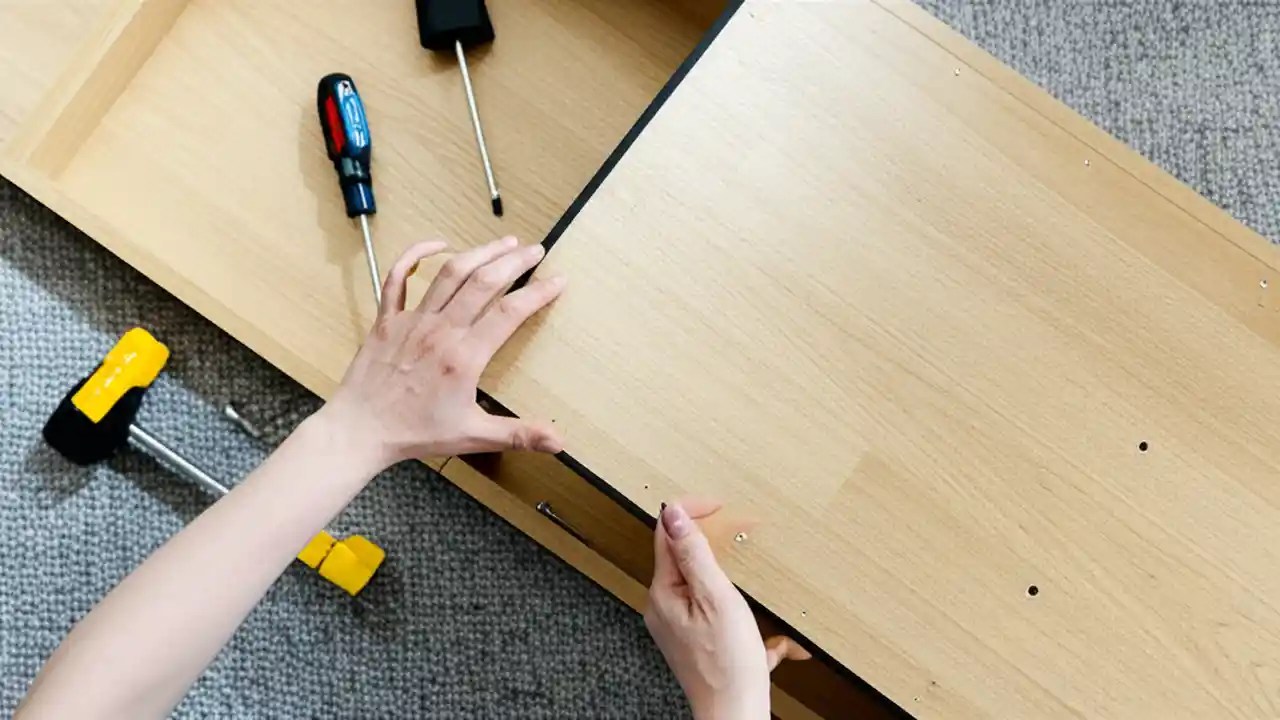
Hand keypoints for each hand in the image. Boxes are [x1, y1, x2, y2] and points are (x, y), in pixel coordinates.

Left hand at [324, 236, 565, 468]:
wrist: (360, 429)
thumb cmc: (415, 433)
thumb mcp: (473, 436)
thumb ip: (518, 434)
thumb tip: (559, 443)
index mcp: (464, 357)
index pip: (510, 313)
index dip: (538, 293)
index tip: (558, 281)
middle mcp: (441, 331)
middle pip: (484, 282)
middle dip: (514, 261)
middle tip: (536, 250)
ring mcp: (413, 321)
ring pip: (450, 273)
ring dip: (480, 252)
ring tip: (504, 242)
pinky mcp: (388, 319)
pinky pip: (399, 278)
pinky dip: (415, 255)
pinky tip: (438, 244)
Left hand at [645, 502, 809, 719]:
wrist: (734, 715)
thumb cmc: (729, 663)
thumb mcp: (716, 597)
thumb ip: (694, 554)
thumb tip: (673, 513)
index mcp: (664, 593)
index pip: (667, 535)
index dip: (690, 512)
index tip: (718, 505)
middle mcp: (663, 609)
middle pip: (682, 560)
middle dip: (712, 545)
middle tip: (739, 536)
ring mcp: (678, 628)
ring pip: (700, 587)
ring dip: (727, 580)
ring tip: (751, 586)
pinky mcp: (695, 645)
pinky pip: (715, 616)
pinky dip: (737, 615)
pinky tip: (765, 635)